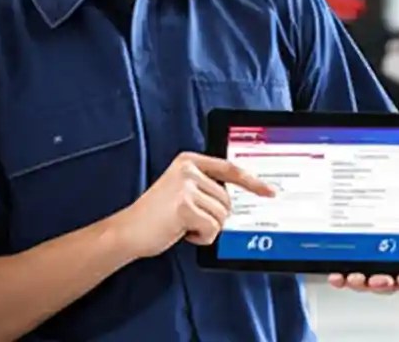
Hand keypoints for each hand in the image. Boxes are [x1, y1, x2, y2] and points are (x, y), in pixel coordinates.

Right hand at [110, 152, 275, 258]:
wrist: (128, 231)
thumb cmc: (156, 216)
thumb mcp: (182, 192)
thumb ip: (206, 188)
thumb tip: (235, 201)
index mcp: (189, 161)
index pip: (230, 169)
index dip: (253, 182)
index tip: (269, 191)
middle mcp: (188, 169)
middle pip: (228, 200)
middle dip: (215, 218)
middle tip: (190, 220)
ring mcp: (185, 186)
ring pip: (221, 216)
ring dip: (206, 228)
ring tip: (183, 224)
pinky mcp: (184, 206)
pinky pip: (212, 229)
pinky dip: (200, 237)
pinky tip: (181, 231)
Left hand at [328, 204, 398, 293]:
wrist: (371, 196)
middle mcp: (392, 265)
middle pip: (389, 283)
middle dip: (384, 284)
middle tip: (380, 278)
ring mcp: (370, 265)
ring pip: (367, 282)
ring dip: (362, 283)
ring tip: (356, 276)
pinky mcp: (350, 261)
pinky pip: (346, 274)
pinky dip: (341, 277)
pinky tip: (337, 275)